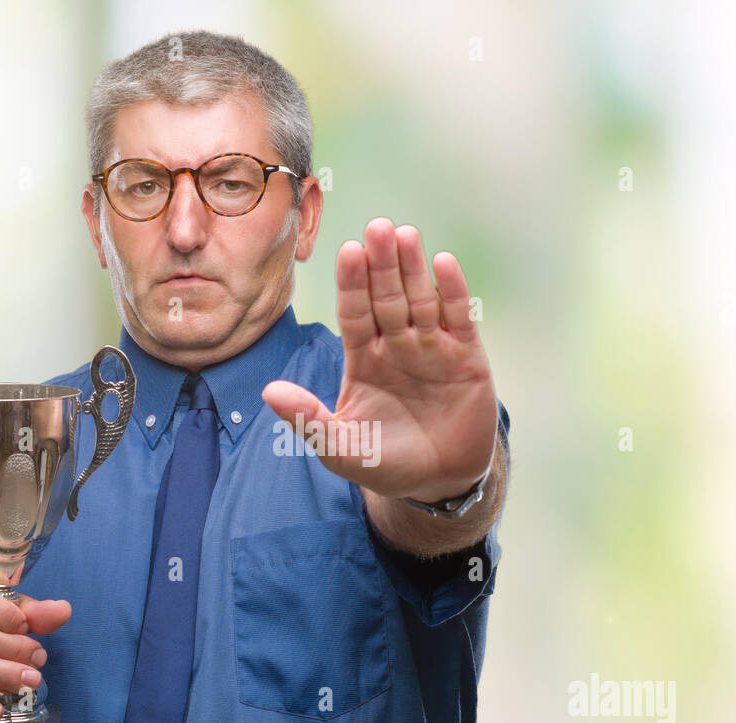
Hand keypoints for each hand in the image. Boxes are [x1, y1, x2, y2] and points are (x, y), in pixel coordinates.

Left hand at [262, 217, 497, 502]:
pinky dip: (453, 292)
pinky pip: (459, 318)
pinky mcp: (466, 356)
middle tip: (377, 228)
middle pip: (387, 296)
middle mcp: (396, 344)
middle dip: (382, 264)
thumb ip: (308, 420)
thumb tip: (269, 392)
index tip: (347, 252)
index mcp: (362, 357)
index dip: (352, 283)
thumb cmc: (383, 463)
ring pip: (421, 299)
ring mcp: (432, 346)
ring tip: (406, 235)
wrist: (438, 482)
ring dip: (414, 268)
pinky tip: (443, 264)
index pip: (354, 312)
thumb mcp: (340, 448)